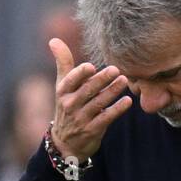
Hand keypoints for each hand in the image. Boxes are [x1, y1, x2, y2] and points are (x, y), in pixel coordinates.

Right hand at [48, 38, 132, 163]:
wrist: (66, 142)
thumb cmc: (67, 105)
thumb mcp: (62, 85)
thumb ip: (62, 62)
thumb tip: (54, 39)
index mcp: (63, 92)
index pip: (70, 81)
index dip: (80, 74)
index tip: (91, 66)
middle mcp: (70, 105)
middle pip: (87, 91)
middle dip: (101, 80)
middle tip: (116, 69)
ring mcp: (81, 119)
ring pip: (98, 103)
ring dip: (112, 92)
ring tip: (124, 80)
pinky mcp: (92, 130)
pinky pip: (106, 118)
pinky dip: (117, 109)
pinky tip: (127, 101)